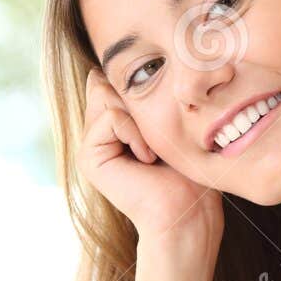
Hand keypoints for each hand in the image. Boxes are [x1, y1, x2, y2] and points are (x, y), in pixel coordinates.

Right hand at [78, 69, 221, 248]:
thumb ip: (143, 99)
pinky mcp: (89, 157)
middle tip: (158, 137)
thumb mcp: (169, 124)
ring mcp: (92, 145)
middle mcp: (100, 134)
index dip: (138, 86)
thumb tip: (113, 67)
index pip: (115, 82)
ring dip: (141, 120)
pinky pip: (111, 117)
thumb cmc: (190, 172)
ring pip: (108, 96)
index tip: (163, 112)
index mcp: (116, 127)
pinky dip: (136, 134)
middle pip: (108, 84)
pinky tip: (147, 160)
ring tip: (154, 152)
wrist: (188, 212)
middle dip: (139, 102)